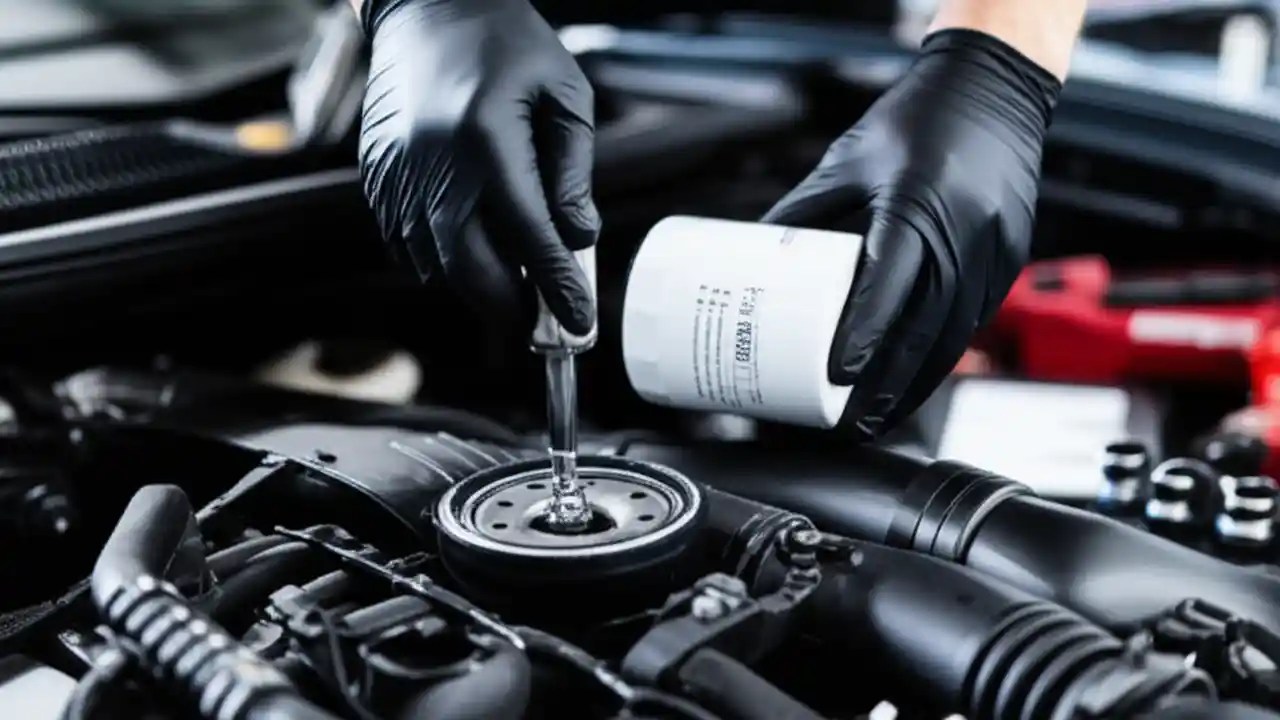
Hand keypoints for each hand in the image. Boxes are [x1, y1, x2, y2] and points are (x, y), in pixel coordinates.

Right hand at [358, 0, 598, 334]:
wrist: (428, 6)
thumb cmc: (507, 44)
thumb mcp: (564, 97)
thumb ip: (572, 173)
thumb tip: (578, 239)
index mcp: (487, 139)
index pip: (530, 235)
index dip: (558, 287)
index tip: (581, 322)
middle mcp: (433, 163)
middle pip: (468, 267)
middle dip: (509, 307)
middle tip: (544, 323)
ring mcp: (396, 172)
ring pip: (432, 263)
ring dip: (475, 285)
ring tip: (515, 287)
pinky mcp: (377, 175)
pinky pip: (404, 241)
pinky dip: (439, 261)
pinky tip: (470, 251)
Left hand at [762, 30, 1060, 438]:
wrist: (997, 88)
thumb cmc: (921, 117)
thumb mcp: (849, 160)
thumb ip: (803, 210)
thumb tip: (753, 257)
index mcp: (918, 203)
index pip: (888, 283)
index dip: (862, 334)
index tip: (839, 373)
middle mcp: (964, 231)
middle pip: (924, 328)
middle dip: (887, 384)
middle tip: (852, 422)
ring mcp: (995, 249)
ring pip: (954, 335)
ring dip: (916, 383)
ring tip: (879, 417)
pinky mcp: (1010, 257)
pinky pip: (974, 320)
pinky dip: (943, 355)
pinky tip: (917, 379)